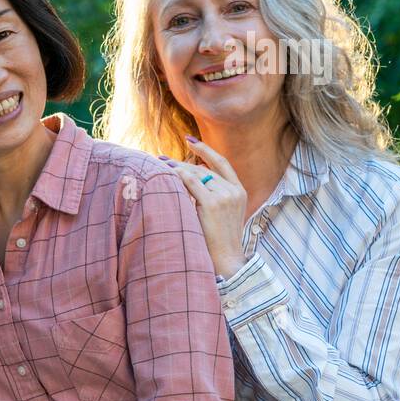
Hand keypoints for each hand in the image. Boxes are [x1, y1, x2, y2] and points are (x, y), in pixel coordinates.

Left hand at [158, 136, 248, 277]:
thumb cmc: (218, 240)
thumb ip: (214, 195)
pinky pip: (191, 183)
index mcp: (240, 191)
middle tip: (161, 159)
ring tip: (159, 166)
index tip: (189, 140)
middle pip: (203, 169)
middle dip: (181, 163)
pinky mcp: (213, 204)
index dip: (205, 150)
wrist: (227, 260)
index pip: (222, 163)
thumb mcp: (222, 214)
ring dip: (175, 169)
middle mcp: (234, 191)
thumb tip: (192, 177)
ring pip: (196, 174)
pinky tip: (166, 173)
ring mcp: (225, 196)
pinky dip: (177, 176)